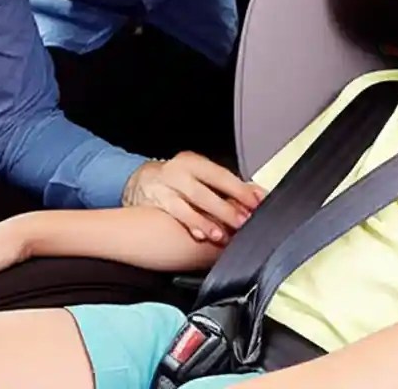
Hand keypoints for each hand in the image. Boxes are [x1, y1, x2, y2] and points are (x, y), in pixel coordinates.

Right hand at [121, 151, 266, 242]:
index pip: (221, 176)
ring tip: (223, 235)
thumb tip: (257, 195)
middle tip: (244, 222)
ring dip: (207, 221)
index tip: (258, 202)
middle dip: (226, 208)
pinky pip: (174, 214)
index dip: (241, 190)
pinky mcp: (155, 202)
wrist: (140, 181)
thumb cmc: (178, 180)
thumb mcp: (199, 175)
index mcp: (194, 162)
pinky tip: (200, 236)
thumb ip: (227, 186)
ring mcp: (165, 187)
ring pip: (188, 203)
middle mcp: (179, 172)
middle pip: (205, 190)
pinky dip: (190, 225)